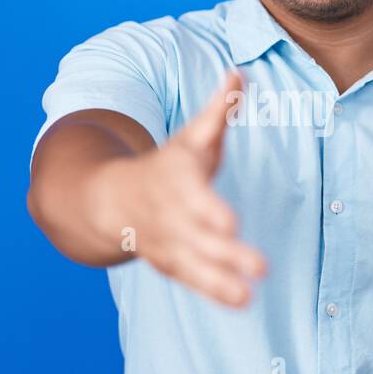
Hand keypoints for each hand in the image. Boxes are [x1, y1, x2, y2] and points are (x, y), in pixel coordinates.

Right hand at [98, 69, 266, 307]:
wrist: (111, 198)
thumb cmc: (166, 163)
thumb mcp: (190, 136)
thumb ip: (218, 111)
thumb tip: (239, 73)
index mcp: (175, 180)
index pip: (192, 197)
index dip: (209, 211)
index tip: (232, 223)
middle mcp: (169, 215)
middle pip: (198, 236)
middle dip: (226, 253)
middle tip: (261, 266)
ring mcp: (168, 242)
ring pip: (194, 263)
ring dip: (220, 280)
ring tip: (249, 294)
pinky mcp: (171, 262)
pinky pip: (192, 279)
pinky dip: (213, 291)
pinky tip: (242, 300)